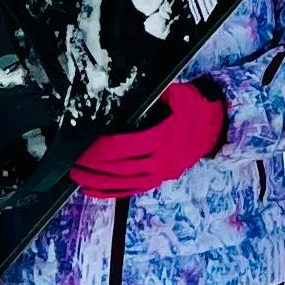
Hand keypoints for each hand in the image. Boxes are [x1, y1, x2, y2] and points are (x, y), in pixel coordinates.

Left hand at [73, 79, 228, 199]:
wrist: (211, 123)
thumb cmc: (186, 104)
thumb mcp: (168, 93)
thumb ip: (144, 100)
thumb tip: (113, 101)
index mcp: (164, 134)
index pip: (126, 145)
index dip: (102, 148)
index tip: (84, 146)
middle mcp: (163, 158)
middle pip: (121, 166)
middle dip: (94, 165)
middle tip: (73, 161)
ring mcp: (161, 172)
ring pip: (123, 181)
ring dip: (97, 180)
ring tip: (77, 175)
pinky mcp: (158, 180)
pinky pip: (130, 190)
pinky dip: (109, 191)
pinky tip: (91, 189)